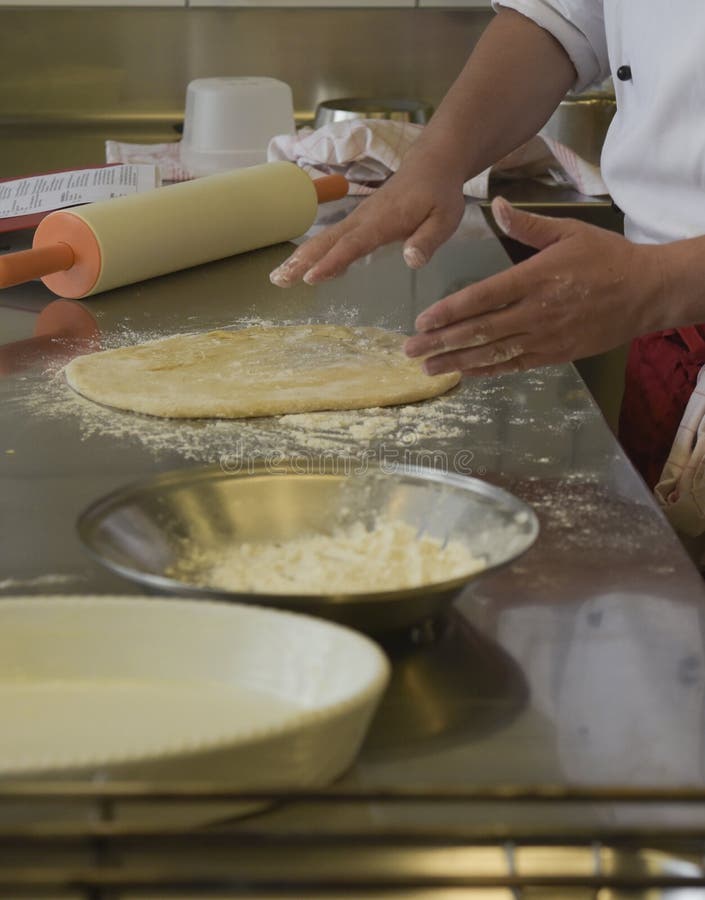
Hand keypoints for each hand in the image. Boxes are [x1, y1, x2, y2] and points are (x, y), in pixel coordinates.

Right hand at [269, 155, 466, 286]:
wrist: (432, 165)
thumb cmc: (440, 194)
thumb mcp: (445, 218)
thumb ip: (427, 240)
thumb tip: (411, 261)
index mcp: (384, 221)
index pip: (354, 244)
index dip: (333, 261)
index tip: (312, 277)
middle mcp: (364, 219)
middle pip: (328, 241)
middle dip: (302, 260)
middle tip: (279, 279)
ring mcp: (358, 218)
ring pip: (325, 239)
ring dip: (301, 257)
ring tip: (279, 277)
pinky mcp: (358, 220)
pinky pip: (332, 238)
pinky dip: (314, 252)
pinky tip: (302, 267)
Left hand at [404, 197, 665, 376]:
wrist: (646, 293)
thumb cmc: (606, 258)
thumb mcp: (569, 231)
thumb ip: (528, 225)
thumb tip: (496, 205)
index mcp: (535, 278)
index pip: (483, 298)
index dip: (449, 312)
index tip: (422, 321)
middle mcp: (536, 311)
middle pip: (480, 330)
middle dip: (441, 342)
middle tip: (411, 350)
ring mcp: (545, 337)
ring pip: (493, 353)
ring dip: (458, 361)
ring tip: (428, 368)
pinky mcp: (554, 354)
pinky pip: (514, 365)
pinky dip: (487, 370)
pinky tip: (464, 372)